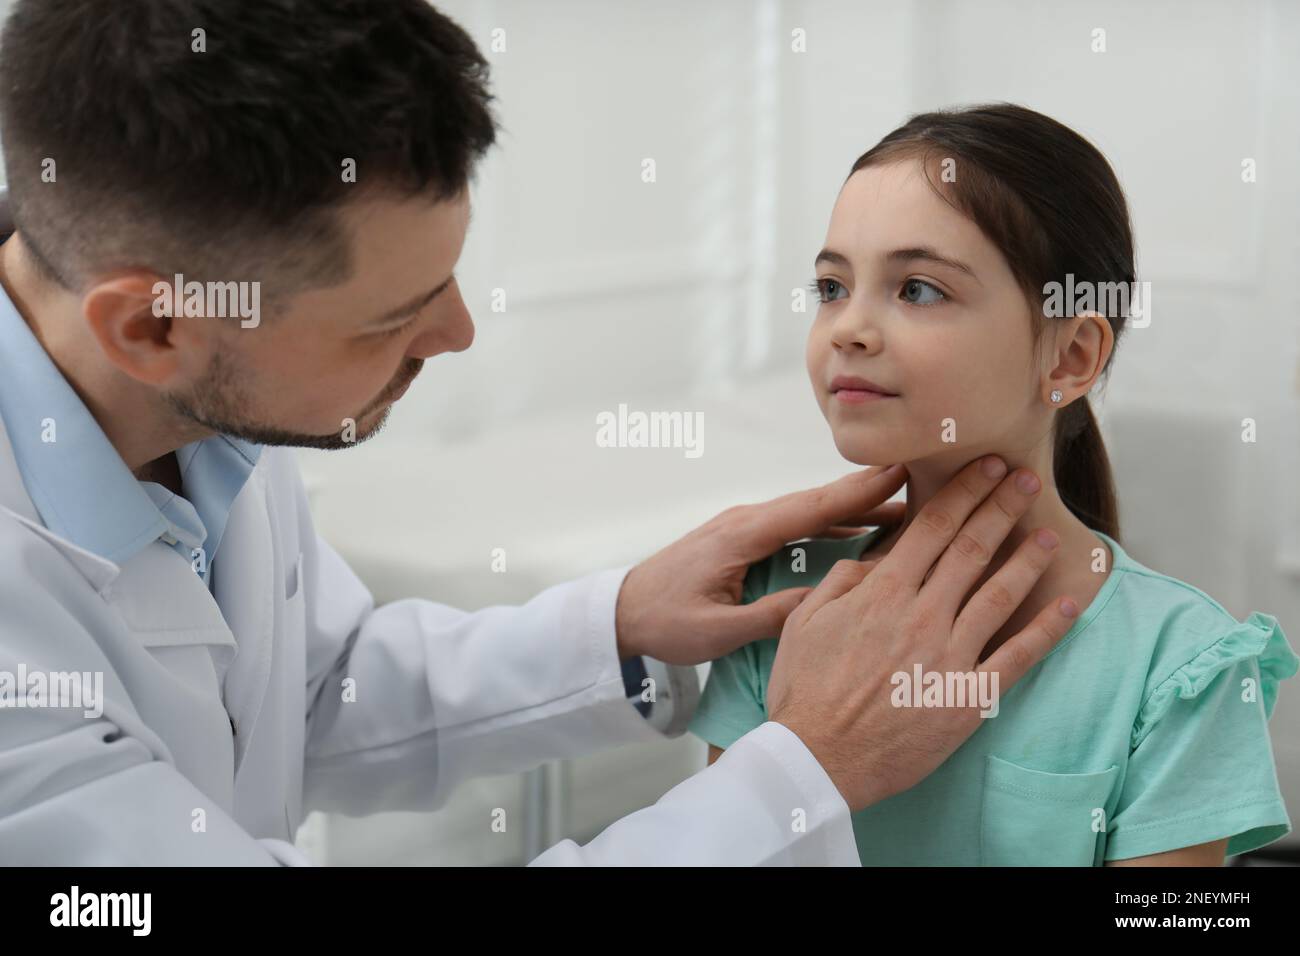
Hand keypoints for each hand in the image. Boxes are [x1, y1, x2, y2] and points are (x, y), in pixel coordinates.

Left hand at [614, 464, 907, 664]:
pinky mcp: (744, 538)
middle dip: (868, 492)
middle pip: (817, 503)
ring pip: (809, 513)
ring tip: (904, 507)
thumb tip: (825, 600)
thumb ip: (770, 615)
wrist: (622, 611)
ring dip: (853, 509)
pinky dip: (830, 525)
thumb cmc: (664, 622)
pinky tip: (859, 532)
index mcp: (742, 536)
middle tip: (919, 481)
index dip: (857, 490)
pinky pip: (796, 526)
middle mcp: (746, 521)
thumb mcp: (716, 630)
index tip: (898, 470)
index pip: (810, 508)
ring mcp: (745, 527)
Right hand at [765, 456, 1078, 812]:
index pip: (932, 527)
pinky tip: (1069, 605)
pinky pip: (1018, 657)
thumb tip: (872, 558)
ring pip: (1000, 594)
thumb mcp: (805, 622)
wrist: (819, 757)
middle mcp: (921, 615)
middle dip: (1003, 507)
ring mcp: (948, 656)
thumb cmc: (806, 692)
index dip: (964, 492)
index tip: (987, 467)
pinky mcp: (968, 697)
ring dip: (1028, 559)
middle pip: (972, 548)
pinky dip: (1048, 629)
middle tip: (1029, 479)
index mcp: (881, 593)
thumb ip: (842, 581)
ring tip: (1051, 534)